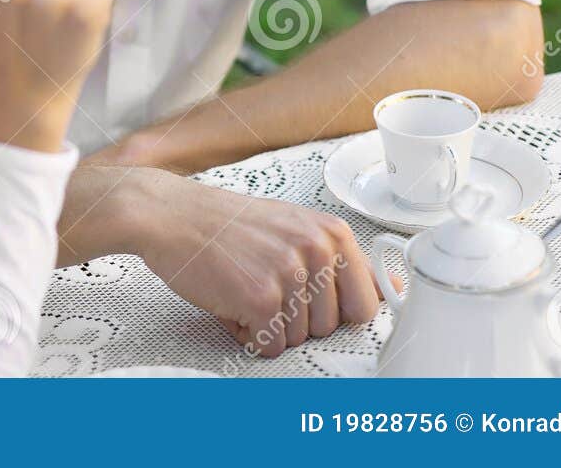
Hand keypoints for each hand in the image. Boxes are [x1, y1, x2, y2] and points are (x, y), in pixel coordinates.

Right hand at [125, 169, 380, 355]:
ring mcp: (290, 274)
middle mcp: (317, 250)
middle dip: (295, 319)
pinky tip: (229, 302)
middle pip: (330, 328)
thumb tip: (394, 290)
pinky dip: (245, 334)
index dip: (335, 315)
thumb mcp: (290, 228)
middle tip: (261, 287)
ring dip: (267, 326)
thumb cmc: (221, 224)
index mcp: (331, 232)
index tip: (312, 307)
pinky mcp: (260, 298)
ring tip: (241, 289)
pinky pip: (269, 346)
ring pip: (299, 340)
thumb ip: (335, 260)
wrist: (166, 213)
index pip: (366, 304)